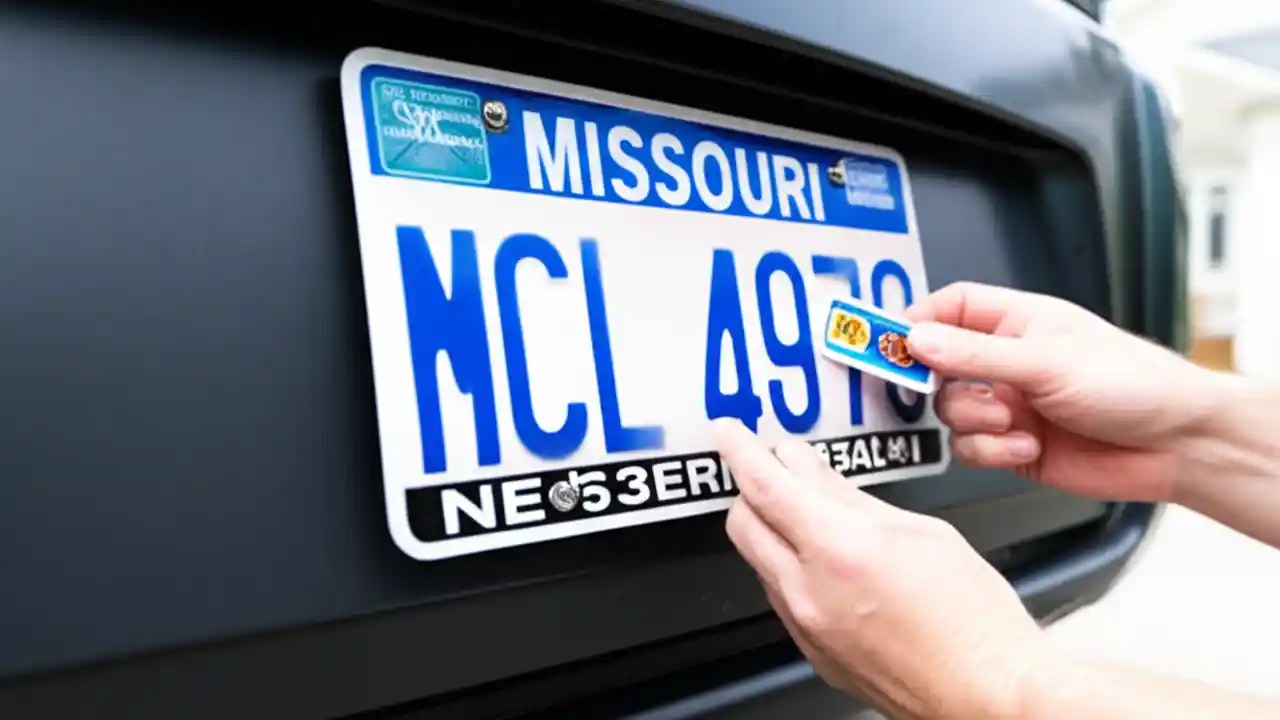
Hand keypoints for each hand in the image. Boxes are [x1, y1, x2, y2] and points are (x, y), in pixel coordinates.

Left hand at [715, 418, 1051, 719]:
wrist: (992, 698)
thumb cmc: (975, 623)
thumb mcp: (923, 533)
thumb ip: (851, 497)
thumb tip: (808, 467)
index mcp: (840, 550)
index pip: (764, 486)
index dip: (738, 450)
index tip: (727, 430)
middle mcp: (810, 592)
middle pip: (743, 522)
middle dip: (753, 489)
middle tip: (782, 472)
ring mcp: (808, 628)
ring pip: (759, 560)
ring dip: (775, 530)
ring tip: (820, 519)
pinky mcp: (814, 654)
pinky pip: (781, 598)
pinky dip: (793, 570)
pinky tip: (833, 565)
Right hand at [904, 282, 1219, 501]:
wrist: (1176, 446)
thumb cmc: (1134, 384)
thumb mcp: (1046, 361)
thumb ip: (975, 354)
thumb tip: (918, 339)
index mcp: (1018, 322)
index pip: (949, 309)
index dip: (917, 322)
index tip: (892, 341)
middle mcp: (1007, 362)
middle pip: (939, 365)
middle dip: (941, 383)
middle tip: (939, 390)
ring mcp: (1009, 405)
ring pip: (951, 413)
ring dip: (974, 422)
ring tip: (1011, 422)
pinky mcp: (1013, 447)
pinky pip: (971, 450)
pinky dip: (991, 452)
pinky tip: (1026, 445)